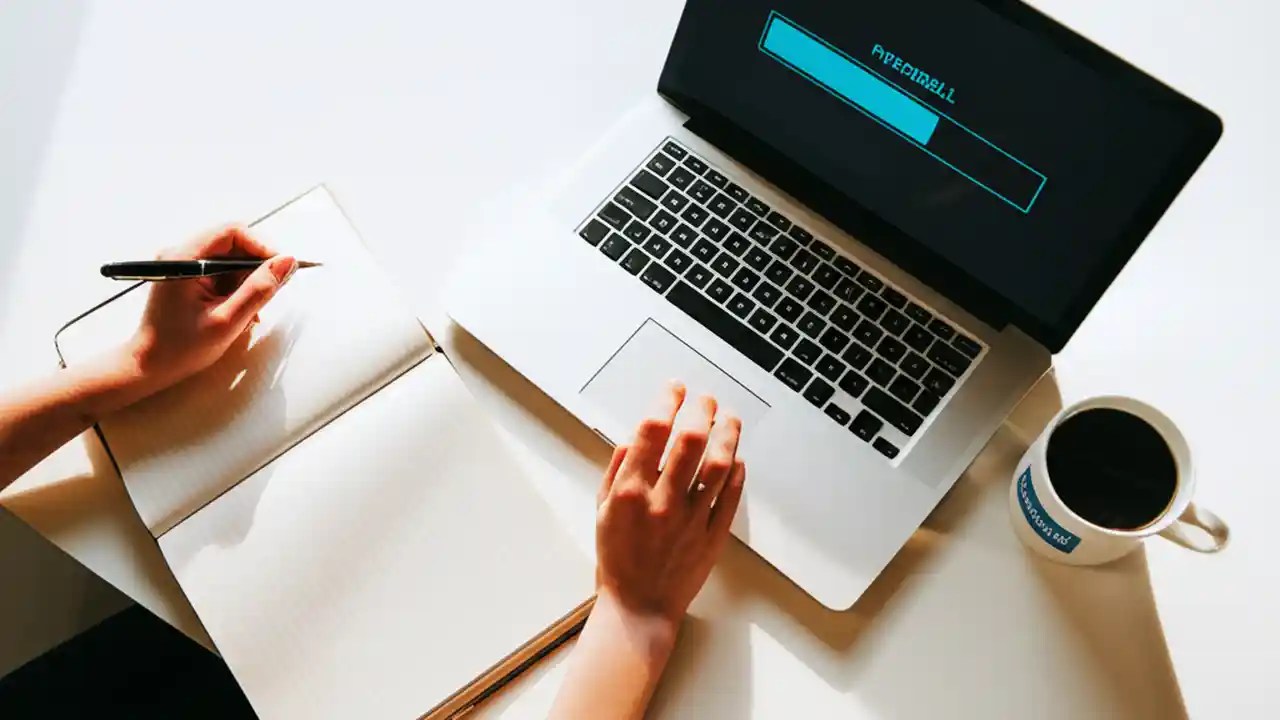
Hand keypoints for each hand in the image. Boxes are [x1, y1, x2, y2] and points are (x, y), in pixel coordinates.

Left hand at [126, 226, 295, 392]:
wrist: (150, 366)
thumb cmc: (181, 348)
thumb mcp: (228, 321)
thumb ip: (259, 289)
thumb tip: (287, 262)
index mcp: (184, 259)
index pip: (232, 232)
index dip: (262, 246)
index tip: (282, 268)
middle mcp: (181, 255)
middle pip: (233, 244)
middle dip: (256, 267)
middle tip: (268, 294)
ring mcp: (184, 266)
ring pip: (230, 259)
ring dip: (248, 282)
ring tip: (249, 311)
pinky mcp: (188, 277)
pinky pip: (222, 273)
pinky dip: (237, 289)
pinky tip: (238, 311)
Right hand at [594, 382, 745, 628]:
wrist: (639, 607)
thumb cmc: (618, 560)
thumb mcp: (602, 510)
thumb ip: (617, 470)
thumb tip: (635, 437)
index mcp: (631, 492)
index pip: (652, 432)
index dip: (666, 402)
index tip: (674, 389)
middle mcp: (663, 502)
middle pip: (691, 441)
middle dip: (701, 410)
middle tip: (705, 398)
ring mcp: (691, 520)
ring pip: (718, 465)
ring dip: (727, 435)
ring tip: (729, 417)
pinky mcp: (712, 536)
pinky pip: (730, 497)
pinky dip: (736, 473)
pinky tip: (737, 457)